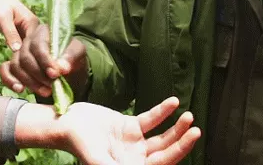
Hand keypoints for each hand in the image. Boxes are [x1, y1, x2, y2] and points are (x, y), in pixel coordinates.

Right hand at [0, 23, 87, 97]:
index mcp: (44, 31)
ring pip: (15, 65)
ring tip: (46, 91)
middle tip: (52, 86)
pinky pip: (5, 70)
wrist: (68, 68)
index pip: (38, 45)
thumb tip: (62, 68)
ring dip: (29, 81)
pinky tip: (20, 89)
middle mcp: (28, 40)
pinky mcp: (14, 65)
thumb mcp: (78, 52)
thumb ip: (71, 56)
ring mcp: (19, 52)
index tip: (55, 74)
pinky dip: (10, 80)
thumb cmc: (72, 56)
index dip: (45, 61)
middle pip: (25, 56)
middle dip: (38, 74)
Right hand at [15, 97, 199, 164]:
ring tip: (188, 116)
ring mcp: (134, 142)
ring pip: (161, 136)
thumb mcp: (100, 160)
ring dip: (175, 127)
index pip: (163, 163)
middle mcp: (137, 158)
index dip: (179, 152)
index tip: (192, 139)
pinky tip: (173, 103)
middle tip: (196, 129)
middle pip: (166, 151)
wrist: (66, 124)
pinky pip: (151, 120)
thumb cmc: (80, 145)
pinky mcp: (130, 126)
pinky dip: (162, 112)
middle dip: (181, 141)